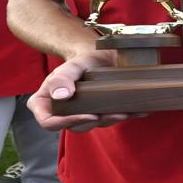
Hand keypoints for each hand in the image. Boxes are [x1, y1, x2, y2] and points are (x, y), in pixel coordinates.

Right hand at [26, 49, 146, 131]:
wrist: (98, 56)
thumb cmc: (80, 60)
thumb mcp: (71, 66)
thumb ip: (61, 78)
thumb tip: (60, 96)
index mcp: (45, 103)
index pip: (49, 122)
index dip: (66, 122)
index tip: (89, 114)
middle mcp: (61, 113)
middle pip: (74, 126)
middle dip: (95, 121)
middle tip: (113, 113)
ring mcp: (79, 116)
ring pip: (93, 125)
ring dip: (110, 120)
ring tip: (125, 112)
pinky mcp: (97, 115)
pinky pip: (108, 120)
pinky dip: (123, 116)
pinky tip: (138, 111)